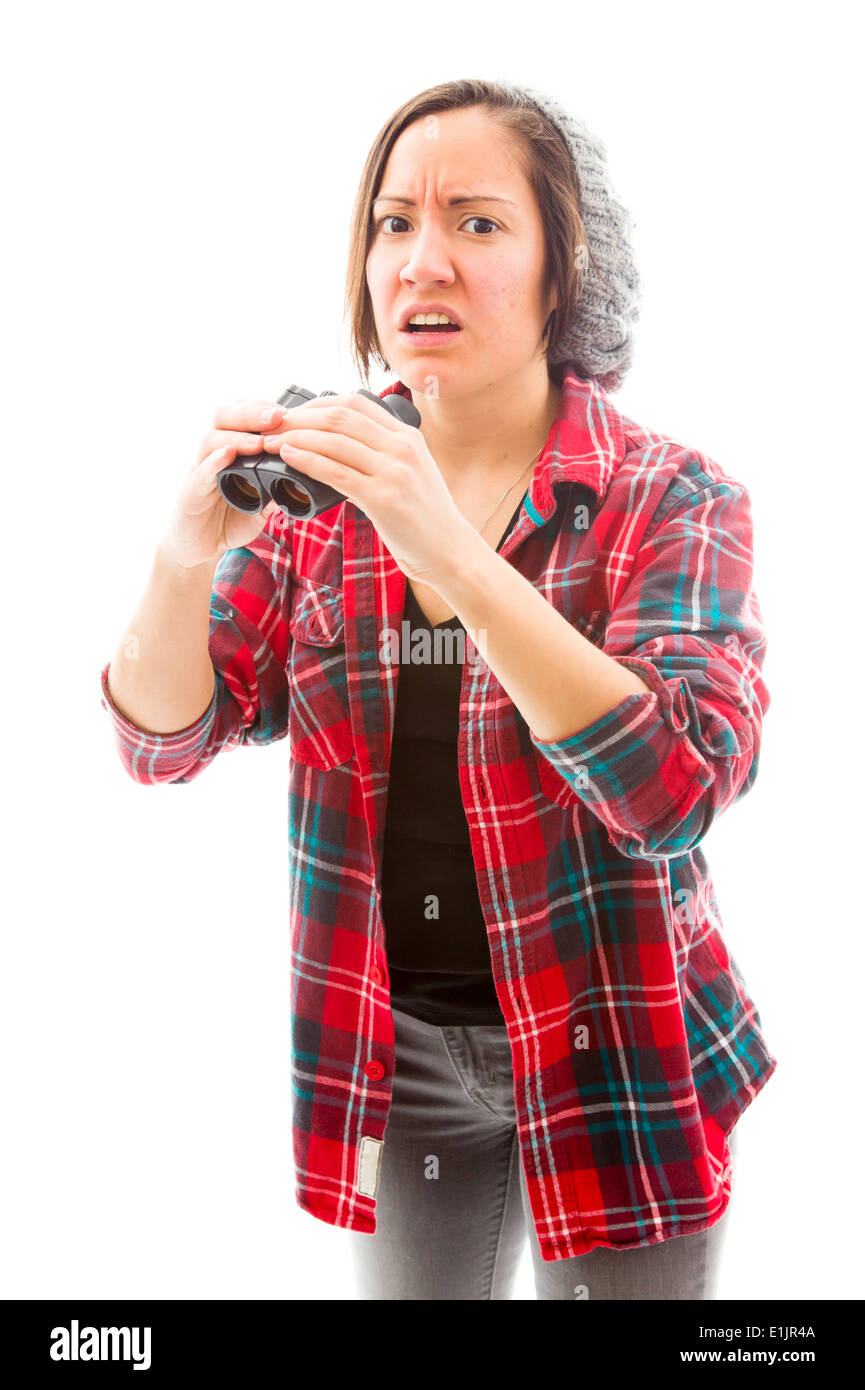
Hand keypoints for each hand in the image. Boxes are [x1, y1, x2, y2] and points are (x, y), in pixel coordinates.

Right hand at [162, 400, 289, 568]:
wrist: (200, 548)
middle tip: (277, 416)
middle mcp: (214, 453)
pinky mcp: (190, 492)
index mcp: (232, 450)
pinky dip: (214, 462)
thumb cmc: (229, 519)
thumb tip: (305, 480)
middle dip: (252, 413)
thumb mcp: (262, 503)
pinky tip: (228, 455)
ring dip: (238, 436)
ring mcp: (200, 471)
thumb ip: (279, 490)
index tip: (288, 411)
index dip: (263, 409)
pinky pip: (201, 472)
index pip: (243, 416)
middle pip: (225, 417)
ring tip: (260, 441)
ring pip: (212, 439)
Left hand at [259, 393, 471, 585]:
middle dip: (299, 418)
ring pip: (334, 440)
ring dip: (295, 437)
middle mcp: (402, 446)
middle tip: (270, 426)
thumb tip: (339, 452)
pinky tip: (288, 457)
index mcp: (408, 435)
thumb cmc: (426, 519)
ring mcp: (395, 471)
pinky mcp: (384, 498)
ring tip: (269, 442)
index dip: (317, 404)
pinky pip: (336, 472)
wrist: (451, 552)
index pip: (355, 402)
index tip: (293, 414)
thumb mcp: (410, 473)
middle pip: (340, 416)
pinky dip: (307, 460)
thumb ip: (382, 456)